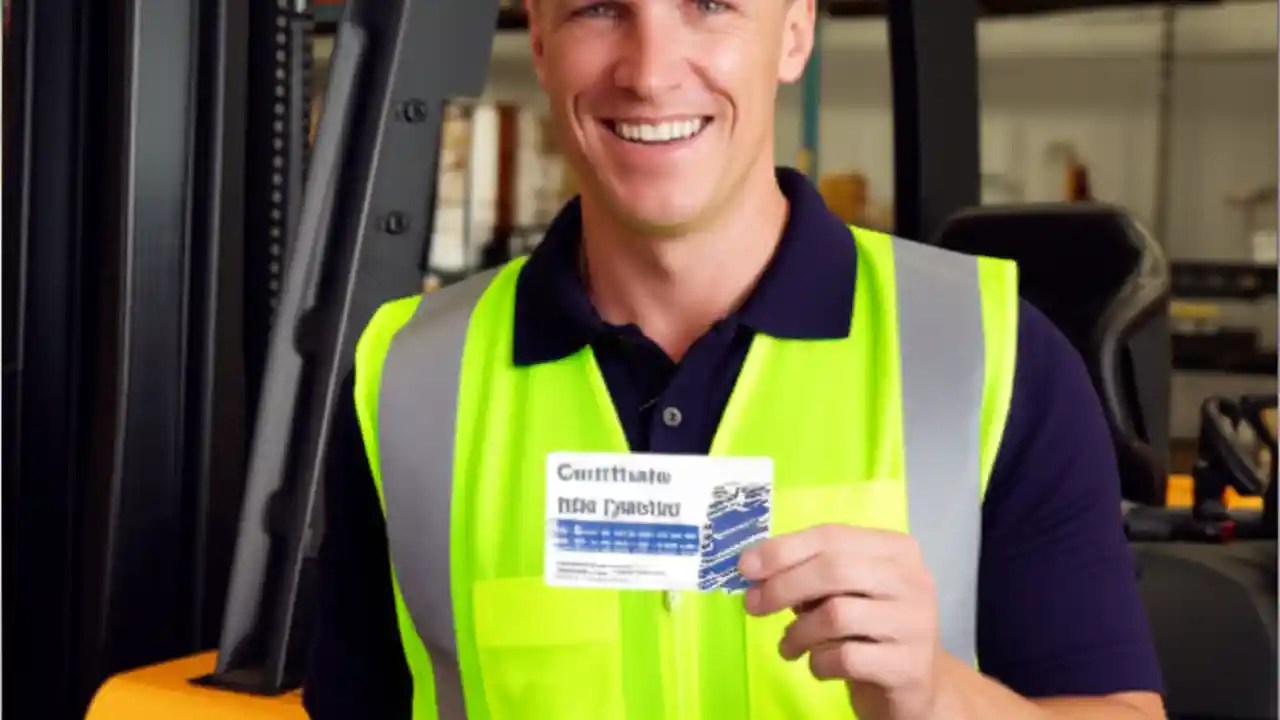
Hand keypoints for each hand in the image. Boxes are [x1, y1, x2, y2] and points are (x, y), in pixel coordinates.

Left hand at [738, 524, 946, 719]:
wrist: (916, 683)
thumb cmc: (871, 628)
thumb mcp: (844, 593)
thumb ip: (810, 575)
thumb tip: (754, 568)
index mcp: (896, 549)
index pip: (831, 535)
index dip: (782, 549)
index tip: (745, 567)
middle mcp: (912, 580)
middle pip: (834, 570)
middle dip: (783, 586)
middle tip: (754, 606)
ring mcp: (915, 623)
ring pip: (837, 615)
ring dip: (798, 633)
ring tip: (788, 646)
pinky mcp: (908, 666)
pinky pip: (846, 658)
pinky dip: (819, 663)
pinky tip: (818, 666)